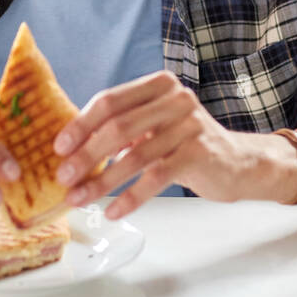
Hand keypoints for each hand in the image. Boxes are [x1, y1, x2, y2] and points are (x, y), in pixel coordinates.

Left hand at [53, 71, 273, 218]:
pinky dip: (131, 197)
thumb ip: (122, 128)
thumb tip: (70, 149)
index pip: (110, 100)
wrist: (238, 162)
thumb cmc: (186, 144)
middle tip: (64, 177)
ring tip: (80, 199)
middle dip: (86, 155)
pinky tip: (113, 210)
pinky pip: (156, 177)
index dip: (81, 124)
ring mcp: (190, 124)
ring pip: (135, 155)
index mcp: (158, 85)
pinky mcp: (200, 153)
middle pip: (118, 126)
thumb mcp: (154, 126)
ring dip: (102, 181)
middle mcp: (175, 99)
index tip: (59, 147)